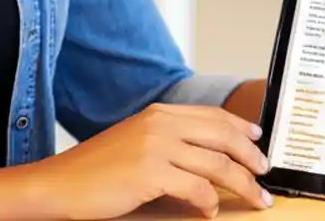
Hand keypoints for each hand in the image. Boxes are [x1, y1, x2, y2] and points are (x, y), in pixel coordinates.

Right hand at [34, 103, 272, 218]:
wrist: (59, 185)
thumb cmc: (94, 171)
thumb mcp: (134, 142)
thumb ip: (167, 141)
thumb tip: (204, 156)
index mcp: (158, 114)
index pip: (212, 115)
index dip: (241, 128)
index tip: (258, 140)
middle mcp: (160, 124)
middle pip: (222, 136)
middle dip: (251, 157)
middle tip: (265, 174)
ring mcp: (156, 147)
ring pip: (217, 164)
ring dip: (243, 185)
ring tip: (256, 199)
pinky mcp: (151, 173)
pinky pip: (197, 189)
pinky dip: (210, 203)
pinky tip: (210, 213)